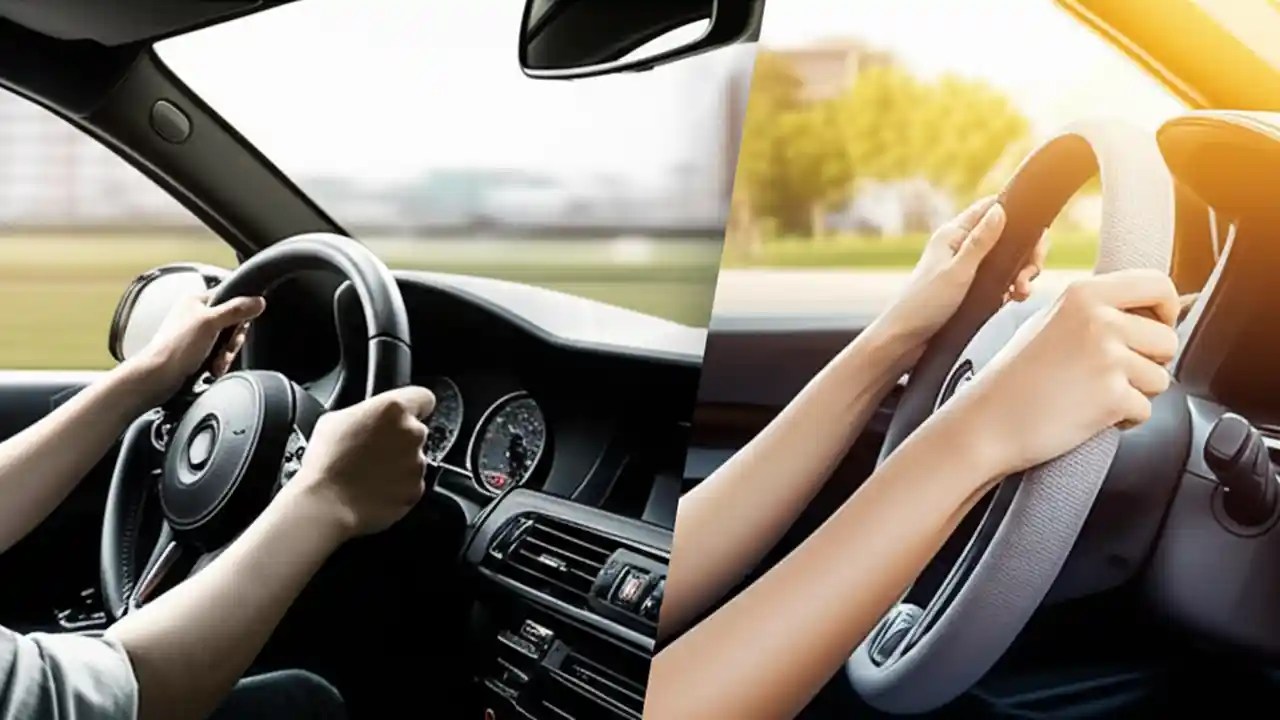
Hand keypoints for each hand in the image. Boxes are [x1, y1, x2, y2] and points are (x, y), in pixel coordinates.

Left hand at [134, 292, 265, 401]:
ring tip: (216, 364)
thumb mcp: (211, 323)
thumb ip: (236, 310)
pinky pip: (218, 354)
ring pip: (226, 341)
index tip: (239, 326)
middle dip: (232, 341)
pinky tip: (213, 369)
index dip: (239, 314)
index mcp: (196, 300)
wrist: (158, 377)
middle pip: (232, 323)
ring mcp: (196, 334)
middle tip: (225, 350)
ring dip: (225, 355)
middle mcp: (196, 315)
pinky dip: (219, 363)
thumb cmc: (177, 347)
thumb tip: (259, 301)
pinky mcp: (196, 352)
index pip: (231, 298)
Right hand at [287, 386, 435, 537]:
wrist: (326, 503)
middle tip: (374, 450)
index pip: (423, 397)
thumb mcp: (334, 419)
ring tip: (370, 472)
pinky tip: (375, 488)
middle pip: (415, 430)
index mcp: (393, 409)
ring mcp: (417, 463)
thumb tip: (368, 418)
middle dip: (399, 438)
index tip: (406, 413)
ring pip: (415, 458)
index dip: (414, 406)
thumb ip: (363, 412)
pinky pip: (411, 483)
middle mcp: (412, 433)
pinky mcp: (417, 489)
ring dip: (399, 463)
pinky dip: (398, 486)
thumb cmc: (325, 461)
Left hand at [876, 196, 1047, 354]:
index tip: (1034, 234)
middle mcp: (962, 247)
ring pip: (1008, 260)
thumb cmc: (923, 305)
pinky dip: (1013, 288)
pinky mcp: (973, 288)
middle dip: (1026, 252)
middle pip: (1007, 236)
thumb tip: (1000, 210)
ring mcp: (969, 268)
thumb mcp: (957, 271)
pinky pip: (1002, 281)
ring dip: (1022, 273)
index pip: (991, 208)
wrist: (905, 340)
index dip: (1016, 215)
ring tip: (1020, 292)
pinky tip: (1014, 298)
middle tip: (1030, 272)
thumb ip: (980, 242)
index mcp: (954, 234)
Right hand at [953, 269, 1179, 478]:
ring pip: (1160, 378)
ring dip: (1135, 393)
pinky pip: (1146, 410)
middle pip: (1167, 338)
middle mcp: (1098, 319)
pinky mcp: (1112, 396)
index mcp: (1083, 294)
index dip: (1166, 309)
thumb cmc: (1015, 379)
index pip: (1158, 284)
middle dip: (1149, 362)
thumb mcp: (1052, 322)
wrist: (987, 422)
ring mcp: (1107, 357)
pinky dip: (1123, 419)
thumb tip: (1157, 314)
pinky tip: (1088, 414)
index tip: (1155, 327)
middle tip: (1109, 373)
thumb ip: (1098, 311)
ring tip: (1092, 393)